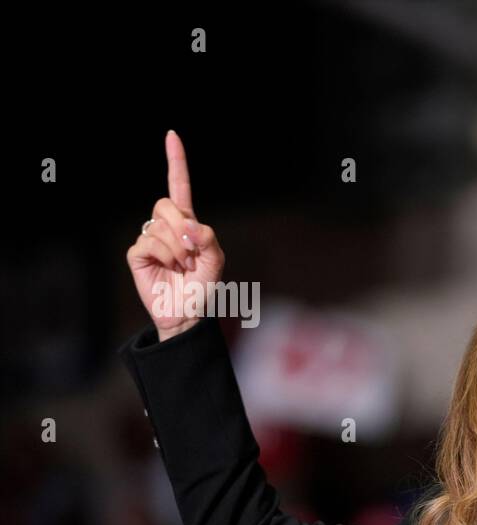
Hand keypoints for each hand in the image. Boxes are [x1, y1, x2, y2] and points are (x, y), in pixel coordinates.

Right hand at [125, 130, 224, 334]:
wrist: (188, 313)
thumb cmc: (202, 287)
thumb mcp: (216, 262)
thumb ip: (209, 240)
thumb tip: (189, 225)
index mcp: (187, 223)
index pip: (178, 186)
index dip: (175, 162)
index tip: (171, 135)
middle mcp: (166, 226)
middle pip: (166, 204)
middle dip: (182, 227)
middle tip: (191, 253)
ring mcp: (149, 238)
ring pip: (159, 226)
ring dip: (177, 250)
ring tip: (182, 267)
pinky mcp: (137, 253)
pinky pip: (148, 242)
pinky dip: (164, 256)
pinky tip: (168, 269)